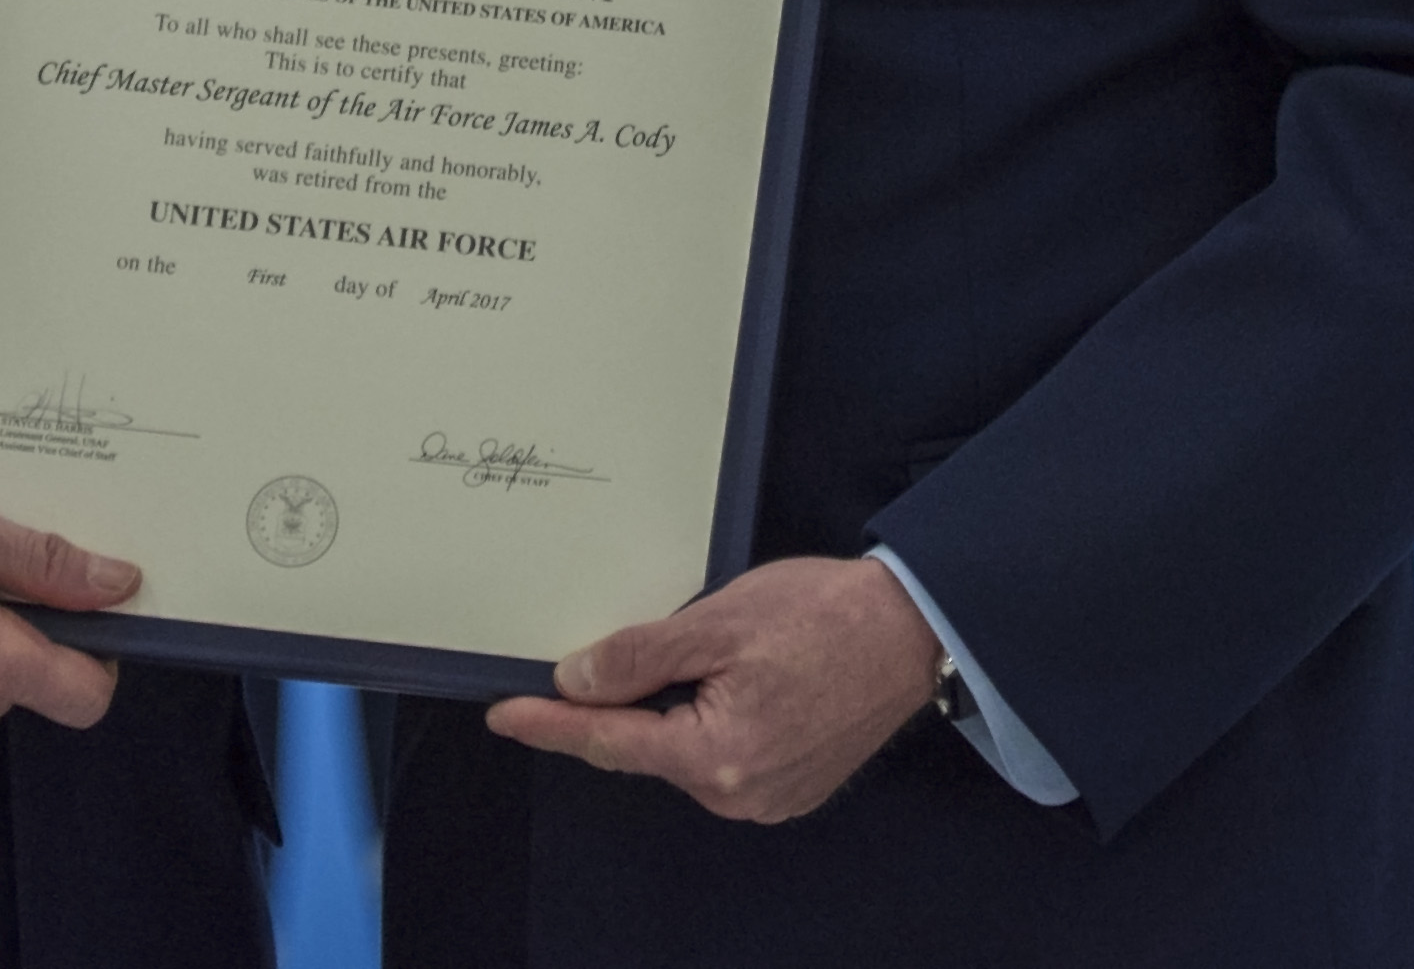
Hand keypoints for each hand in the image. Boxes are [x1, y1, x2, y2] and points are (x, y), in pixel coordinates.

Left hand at [484, 554, 942, 823]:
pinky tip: (726, 680)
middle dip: (621, 705)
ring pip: (684, 751)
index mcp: (718, 756)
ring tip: (705, 651)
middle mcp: (741, 793)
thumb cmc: (821, 616)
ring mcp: (770, 797)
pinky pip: (722, 756)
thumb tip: (575, 682)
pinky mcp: (790, 787)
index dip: (551, 725)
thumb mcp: (717, 622)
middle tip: (618, 649)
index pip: (609, 742)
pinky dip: (705, 721)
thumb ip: (640, 656)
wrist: (909, 630)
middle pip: (647, 748)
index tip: (504, 715)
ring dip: (670, 709)